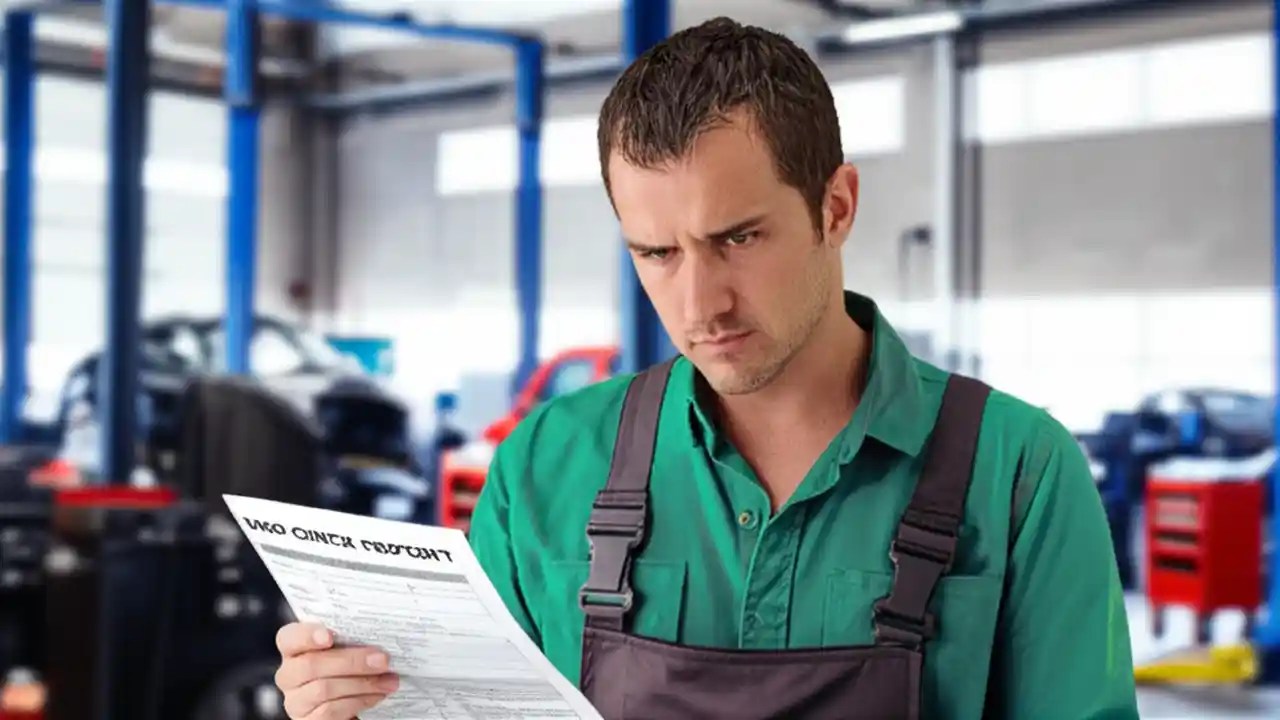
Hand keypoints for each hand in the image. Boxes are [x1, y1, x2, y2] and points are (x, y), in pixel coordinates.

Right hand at [274, 622, 399, 718]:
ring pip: (324, 689)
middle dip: (352, 661)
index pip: (289, 637)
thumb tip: (380, 636)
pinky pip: (330, 711)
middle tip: (383, 660)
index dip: (307, 635)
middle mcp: (289, 675)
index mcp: (294, 650)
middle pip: (311, 665)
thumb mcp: (347, 650)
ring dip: (363, 684)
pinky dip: (359, 701)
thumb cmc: (348, 668)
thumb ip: (351, 640)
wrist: (349, 700)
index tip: (329, 636)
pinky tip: (377, 695)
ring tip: (388, 680)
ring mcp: (296, 701)